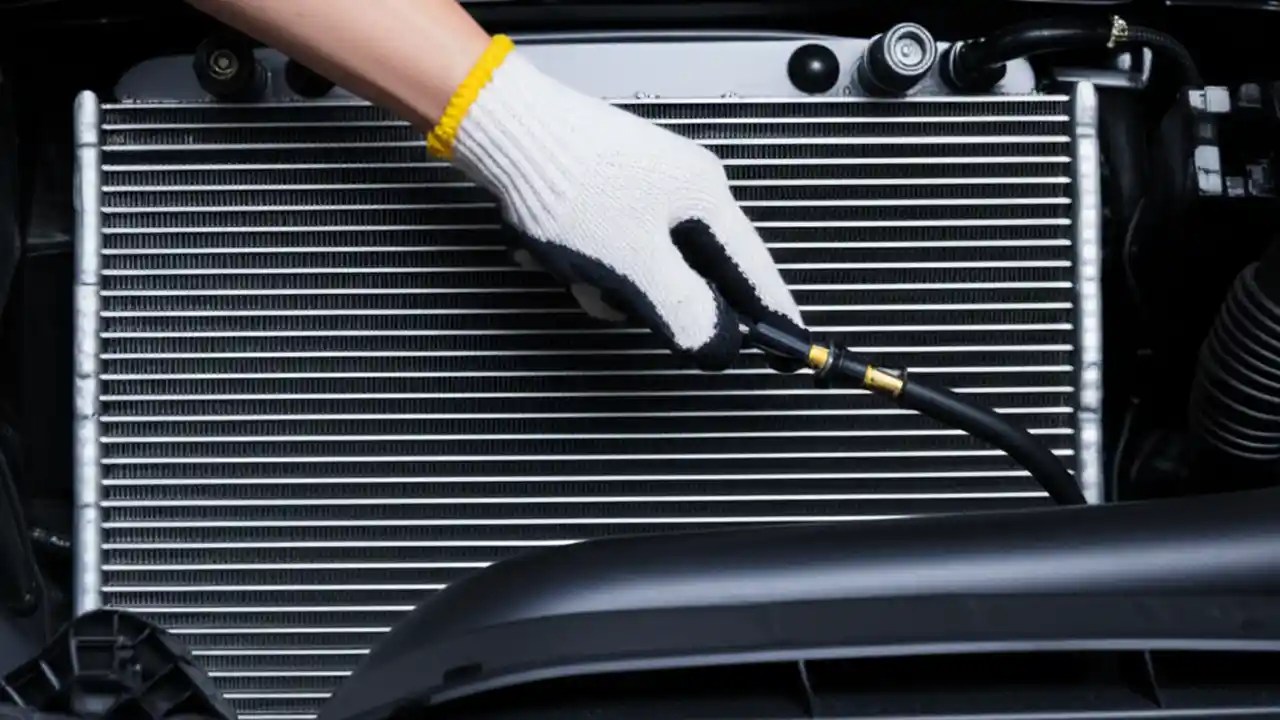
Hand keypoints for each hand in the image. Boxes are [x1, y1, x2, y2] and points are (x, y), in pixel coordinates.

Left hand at [429, 36, 807, 370]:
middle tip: (612, 295)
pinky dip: (577, 258)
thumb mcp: (635, 264)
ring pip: (638, 265)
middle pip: (688, 273)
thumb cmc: (570, 185)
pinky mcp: (601, 189)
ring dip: (601, 280)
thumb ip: (684, 311)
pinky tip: (548, 247)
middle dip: (643, 297)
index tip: (789, 347)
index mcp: (703, 198)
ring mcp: (639, 186)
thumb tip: (719, 344)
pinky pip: (603, 246)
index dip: (770, 314)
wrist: (503, 129)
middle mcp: (680, 186)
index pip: (752, 271)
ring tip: (568, 264)